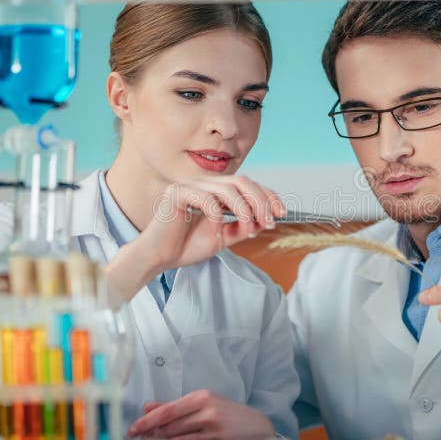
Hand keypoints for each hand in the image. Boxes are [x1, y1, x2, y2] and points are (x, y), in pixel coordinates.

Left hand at [127, 390, 274, 439]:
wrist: (257, 427)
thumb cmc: (228, 413)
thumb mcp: (203, 403)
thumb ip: (175, 405)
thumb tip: (148, 406)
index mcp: (202, 396)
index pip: (167, 410)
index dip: (147, 421)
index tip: (133, 428)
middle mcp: (207, 410)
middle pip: (169, 426)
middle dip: (151, 434)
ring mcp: (213, 429)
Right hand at [141, 175, 283, 268]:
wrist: (158, 258)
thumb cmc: (185, 246)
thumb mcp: (222, 237)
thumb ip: (242, 227)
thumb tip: (265, 221)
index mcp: (214, 191)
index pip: (247, 185)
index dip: (267, 195)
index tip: (282, 212)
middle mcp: (204, 184)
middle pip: (242, 181)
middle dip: (261, 201)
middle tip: (269, 222)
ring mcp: (190, 186)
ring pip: (228, 189)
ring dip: (245, 210)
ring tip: (248, 229)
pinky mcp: (177, 193)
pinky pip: (207, 199)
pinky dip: (217, 215)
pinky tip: (216, 229)